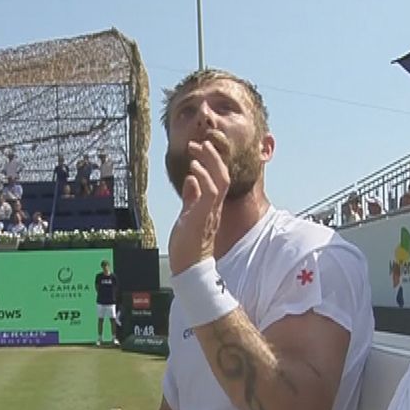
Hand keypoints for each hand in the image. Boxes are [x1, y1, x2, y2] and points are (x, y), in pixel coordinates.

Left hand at [168, 128, 229, 273]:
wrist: (188, 267)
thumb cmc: (187, 245)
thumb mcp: (188, 215)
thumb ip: (191, 198)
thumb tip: (190, 179)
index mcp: (211, 205)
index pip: (217, 178)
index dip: (211, 161)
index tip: (199, 148)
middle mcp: (214, 206)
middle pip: (222, 174)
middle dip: (213, 155)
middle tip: (199, 142)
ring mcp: (210, 211)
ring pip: (219, 179)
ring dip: (209, 161)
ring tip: (198, 148)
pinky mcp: (203, 217)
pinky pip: (210, 193)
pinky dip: (204, 178)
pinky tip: (194, 168)